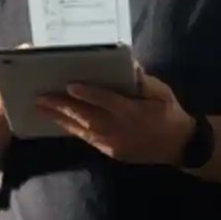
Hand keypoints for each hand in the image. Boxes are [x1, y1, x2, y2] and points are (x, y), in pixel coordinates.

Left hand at [36, 65, 193, 164]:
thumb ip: (144, 82)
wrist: (179, 145)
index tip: (69, 85)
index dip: (88, 93)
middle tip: (40, 97)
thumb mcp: (162, 92)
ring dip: (60, 119)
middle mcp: (120, 129)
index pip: (106, 101)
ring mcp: (114, 144)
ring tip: (41, 109)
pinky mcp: (111, 152)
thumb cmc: (168, 112)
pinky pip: (87, 140)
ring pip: (83, 130)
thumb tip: (130, 67)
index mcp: (133, 112)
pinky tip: (58, 122)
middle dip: (62, 107)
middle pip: (87, 117)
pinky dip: (72, 130)